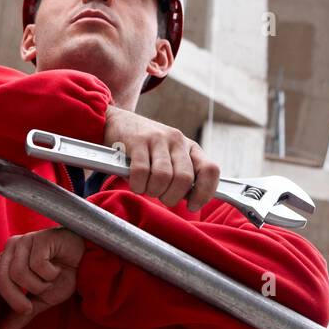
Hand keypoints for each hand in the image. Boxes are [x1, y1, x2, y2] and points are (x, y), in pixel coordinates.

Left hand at [0, 227, 85, 328]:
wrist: (87, 259)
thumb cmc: (63, 274)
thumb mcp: (40, 299)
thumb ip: (21, 314)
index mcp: (6, 261)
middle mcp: (11, 248)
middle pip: (1, 279)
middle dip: (15, 300)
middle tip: (29, 307)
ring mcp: (25, 241)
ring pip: (18, 273)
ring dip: (38, 285)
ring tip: (49, 281)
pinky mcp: (40, 237)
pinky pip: (37, 264)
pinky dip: (49, 274)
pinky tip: (58, 268)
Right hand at [103, 106, 219, 212]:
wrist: (118, 122)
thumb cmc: (147, 148)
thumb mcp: (171, 157)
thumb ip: (182, 175)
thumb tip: (193, 201)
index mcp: (190, 147)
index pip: (210, 170)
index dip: (205, 192)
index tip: (193, 206)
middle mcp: (177, 140)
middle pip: (184, 178)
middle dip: (171, 196)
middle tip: (161, 196)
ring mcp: (158, 139)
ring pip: (163, 177)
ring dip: (153, 191)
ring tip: (146, 188)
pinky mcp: (137, 140)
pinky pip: (141, 171)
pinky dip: (138, 185)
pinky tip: (135, 183)